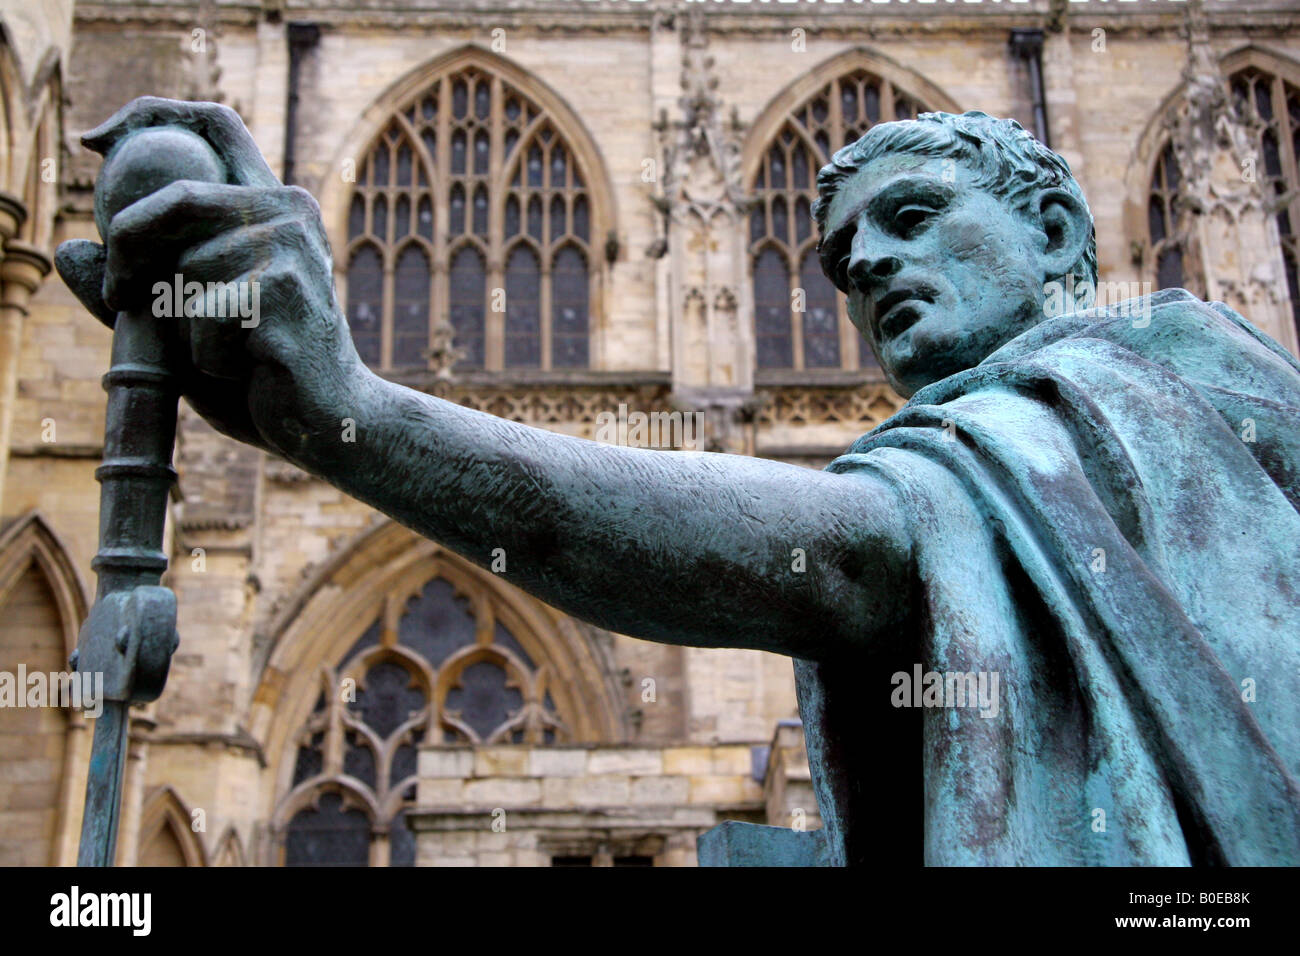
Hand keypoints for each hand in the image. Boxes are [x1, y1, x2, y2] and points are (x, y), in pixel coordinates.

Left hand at [55, 97, 367, 461]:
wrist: (328, 420)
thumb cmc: (258, 372)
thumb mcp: (185, 324)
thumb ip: (133, 288)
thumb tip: (67, 250)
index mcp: (272, 205)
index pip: (216, 124)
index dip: (150, 114)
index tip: (96, 141)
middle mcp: (289, 213)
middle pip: (178, 198)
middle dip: (129, 245)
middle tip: (117, 296)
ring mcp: (291, 250)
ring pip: (186, 270)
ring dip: (184, 325)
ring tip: (230, 351)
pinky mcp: (285, 292)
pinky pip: (202, 317)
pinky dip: (206, 355)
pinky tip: (250, 368)